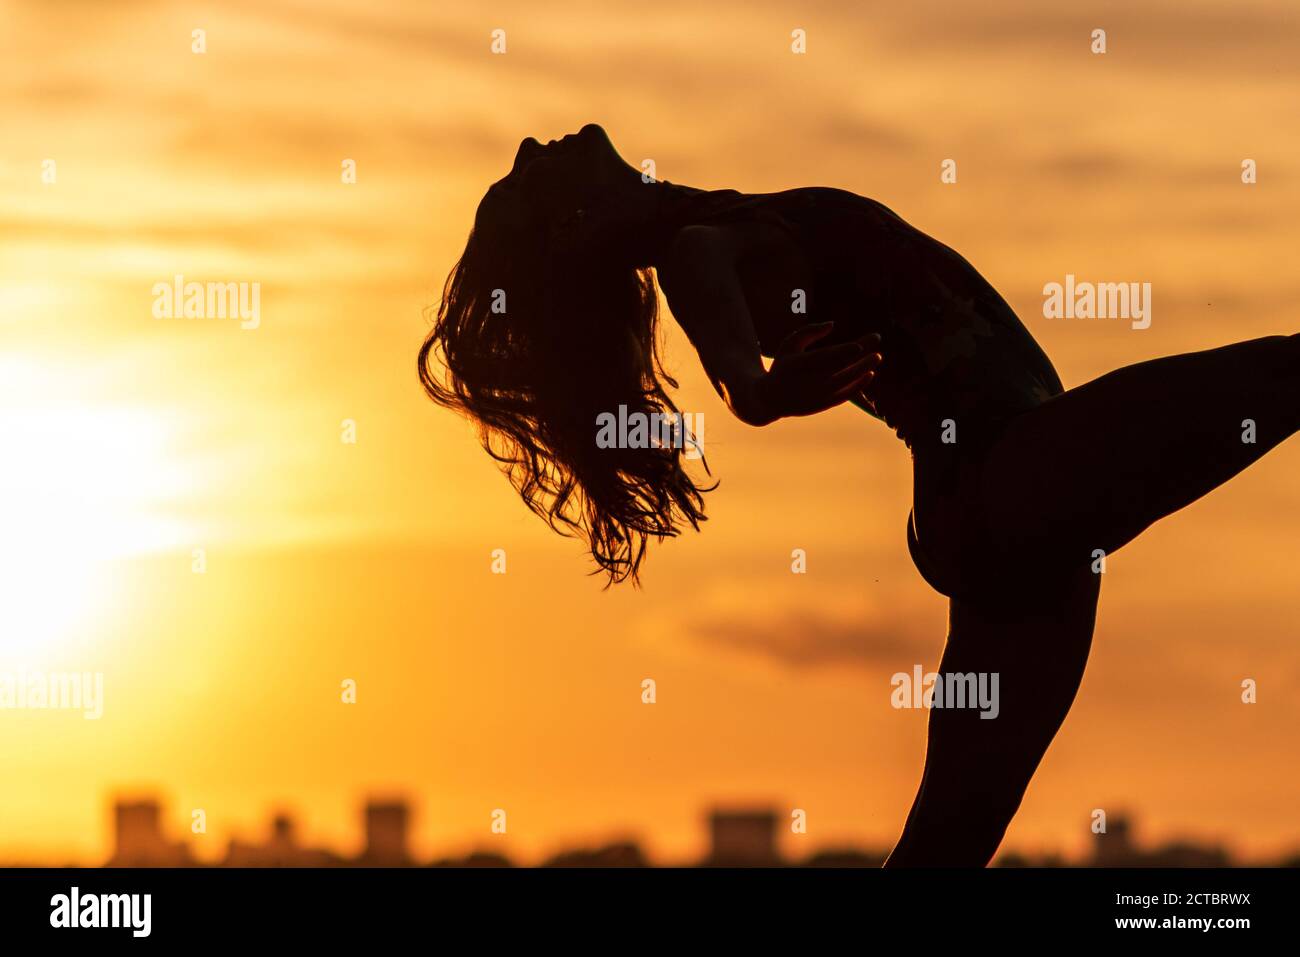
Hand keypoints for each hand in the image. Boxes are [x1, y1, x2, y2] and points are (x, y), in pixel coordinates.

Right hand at [753, 322, 881, 422]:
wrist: (771, 399)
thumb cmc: (783, 366)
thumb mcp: (789, 345)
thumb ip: (809, 331)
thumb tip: (833, 324)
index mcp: (797, 365)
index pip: (823, 358)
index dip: (843, 352)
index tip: (859, 345)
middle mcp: (807, 382)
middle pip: (839, 368)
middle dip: (860, 356)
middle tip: (877, 342)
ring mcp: (816, 395)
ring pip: (845, 382)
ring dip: (863, 369)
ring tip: (877, 357)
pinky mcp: (823, 405)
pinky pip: (845, 395)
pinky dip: (858, 385)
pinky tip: (870, 373)